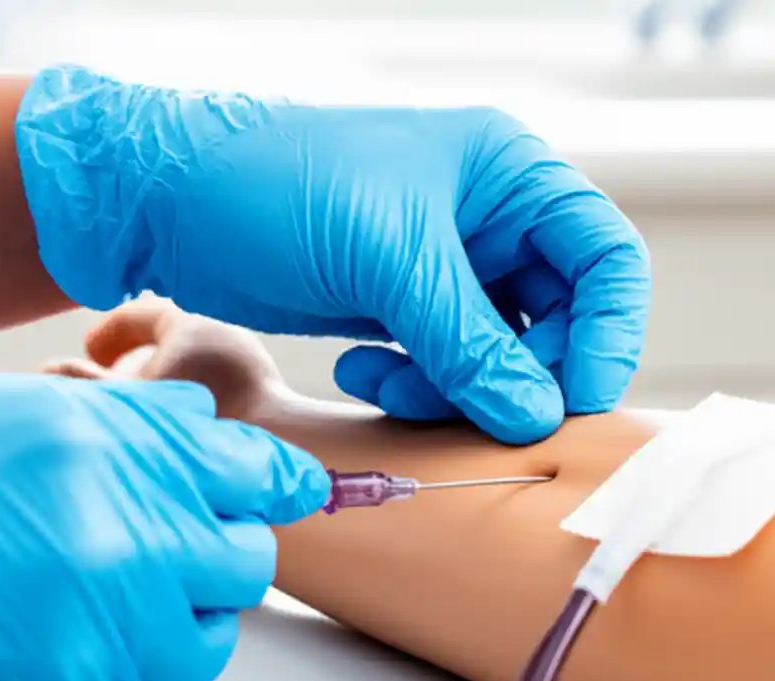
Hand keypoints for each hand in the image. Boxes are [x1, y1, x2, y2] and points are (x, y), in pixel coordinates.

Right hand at [0, 375, 327, 680]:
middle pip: (247, 557)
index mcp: (119, 452)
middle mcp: (129, 538)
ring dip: (187, 610)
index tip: (289, 489)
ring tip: (121, 590)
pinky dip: (141, 654)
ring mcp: (110, 625)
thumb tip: (207, 426)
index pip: (255, 469)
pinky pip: (160, 677)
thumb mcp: (28, 418)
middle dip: (219, 549)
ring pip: (215, 629)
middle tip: (170, 543)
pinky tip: (84, 628)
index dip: (276, 481)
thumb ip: (136, 424)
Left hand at [16, 65, 650, 444]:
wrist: (165, 203)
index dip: (610, 331)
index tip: (581, 397)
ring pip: (504, 355)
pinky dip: (420, 387)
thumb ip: (470, 342)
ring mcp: (449, 267)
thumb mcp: (386, 258)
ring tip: (392, 385)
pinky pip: (450, 367)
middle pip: (564, 318)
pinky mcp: (406, 307)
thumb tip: (536, 415)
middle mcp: (491, 218)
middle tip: (486, 411)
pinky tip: (362, 372)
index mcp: (507, 172)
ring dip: (462, 389)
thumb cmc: (272, 185)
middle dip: (526, 373)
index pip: (604, 256)